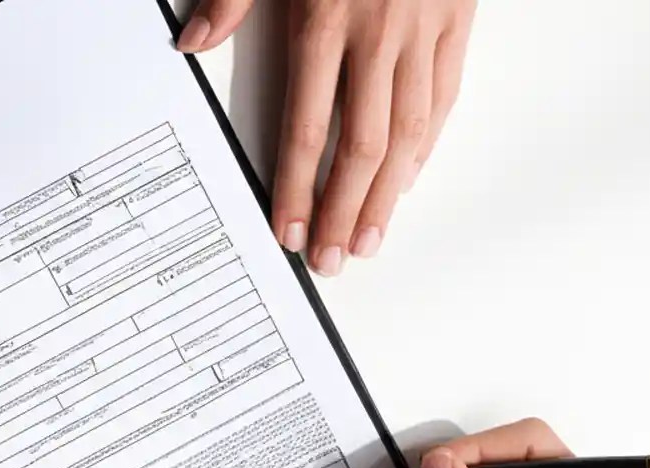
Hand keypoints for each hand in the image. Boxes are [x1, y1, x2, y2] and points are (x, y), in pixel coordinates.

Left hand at [178, 0, 476, 274]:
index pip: (308, 127)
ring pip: (409, 132)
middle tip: (330, 260)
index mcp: (325, 19)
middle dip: (343, 211)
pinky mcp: (459, 19)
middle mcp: (379, 33)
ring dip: (388, 195)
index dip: (297, 188)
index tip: (287, 231)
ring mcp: (425, 29)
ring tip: (368, 240)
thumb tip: (190, 43)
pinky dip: (427, 144)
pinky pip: (444, 96)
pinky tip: (407, 180)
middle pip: (361, 145)